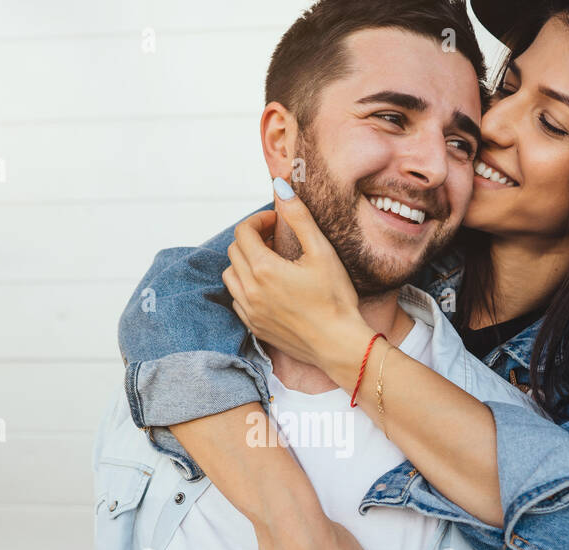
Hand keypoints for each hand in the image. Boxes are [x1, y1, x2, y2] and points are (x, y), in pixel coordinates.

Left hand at [221, 184, 369, 371]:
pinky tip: (267, 287)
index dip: (258, 220)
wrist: (338, 344)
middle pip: (234, 251)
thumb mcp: (321, 251)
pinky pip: (236, 300)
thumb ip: (299, 217)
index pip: (243, 232)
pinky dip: (245, 287)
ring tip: (269, 262)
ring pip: (230, 276)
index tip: (276, 222)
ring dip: (244, 263)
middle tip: (274, 239)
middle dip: (251, 239)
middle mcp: (249, 290)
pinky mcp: (254, 327)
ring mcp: (250, 311)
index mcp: (264, 268)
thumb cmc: (335, 298)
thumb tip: (280, 186)